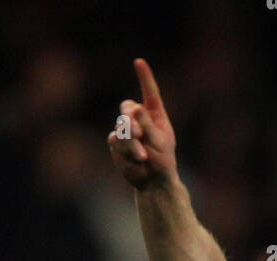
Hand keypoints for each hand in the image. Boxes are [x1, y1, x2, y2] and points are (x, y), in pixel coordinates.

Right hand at [107, 58, 177, 189]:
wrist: (153, 182)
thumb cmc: (162, 162)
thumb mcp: (160, 142)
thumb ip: (147, 124)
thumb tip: (136, 107)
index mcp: (155, 115)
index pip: (149, 92)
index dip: (144, 77)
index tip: (139, 62)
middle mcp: (139, 120)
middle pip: (128, 108)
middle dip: (131, 119)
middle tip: (138, 132)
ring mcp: (126, 131)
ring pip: (120, 126)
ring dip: (130, 140)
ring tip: (142, 155)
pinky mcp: (117, 143)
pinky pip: (114, 140)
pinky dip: (124, 149)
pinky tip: (137, 158)